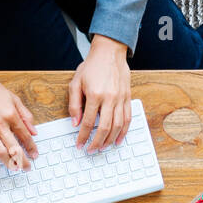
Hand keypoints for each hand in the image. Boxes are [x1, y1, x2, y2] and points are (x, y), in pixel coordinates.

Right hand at [0, 55, 37, 170]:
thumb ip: (25, 114)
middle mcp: (0, 124)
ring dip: (9, 164)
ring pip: (0, 153)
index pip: (25, 136)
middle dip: (23, 160)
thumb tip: (33, 130)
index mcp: (11, 115)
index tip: (34, 154)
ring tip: (14, 168)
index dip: (31, 147)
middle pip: (15, 148)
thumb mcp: (13, 98)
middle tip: (27, 167)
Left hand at [69, 35, 130, 152]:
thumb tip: (75, 123)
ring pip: (118, 126)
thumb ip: (74, 104)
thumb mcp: (76, 82)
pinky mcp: (128, 97)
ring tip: (103, 148)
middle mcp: (110, 98)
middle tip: (91, 150)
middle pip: (104, 128)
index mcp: (95, 94)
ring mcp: (121, 98)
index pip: (88, 122)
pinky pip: (128, 119)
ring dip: (110, 140)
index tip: (80, 144)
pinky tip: (118, 139)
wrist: (110, 52)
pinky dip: (124, 132)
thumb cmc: (92, 66)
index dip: (83, 136)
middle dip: (97, 142)